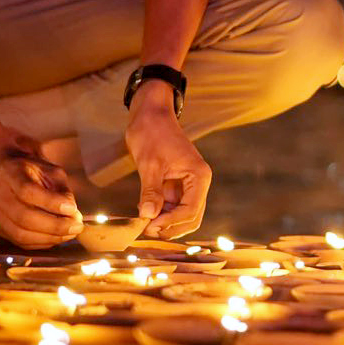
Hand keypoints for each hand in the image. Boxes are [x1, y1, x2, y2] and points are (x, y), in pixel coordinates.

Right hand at [0, 130, 81, 248]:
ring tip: (70, 234)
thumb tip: (73, 214)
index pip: (27, 191)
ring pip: (21, 234)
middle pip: (23, 216)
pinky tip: (56, 238)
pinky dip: (42, 243)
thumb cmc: (30, 171)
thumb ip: (61, 190)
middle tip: (76, 227)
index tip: (72, 209)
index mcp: (9, 173)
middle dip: (55, 226)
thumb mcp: (49, 171)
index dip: (51, 203)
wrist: (1, 174)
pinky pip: (20, 243)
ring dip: (50, 237)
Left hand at [125, 82, 210, 238]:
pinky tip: (145, 210)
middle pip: (191, 217)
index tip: (149, 226)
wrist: (150, 114)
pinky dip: (161, 212)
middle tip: (147, 230)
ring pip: (183, 214)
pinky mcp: (178, 183)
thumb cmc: (152, 133)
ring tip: (144, 222)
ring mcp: (189, 184)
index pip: (190, 210)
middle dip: (171, 226)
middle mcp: (199, 182)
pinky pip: (173, 205)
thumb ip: (151, 191)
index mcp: (199, 176)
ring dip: (166, 222)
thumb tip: (148, 216)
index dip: (170, 223)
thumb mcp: (149, 164)